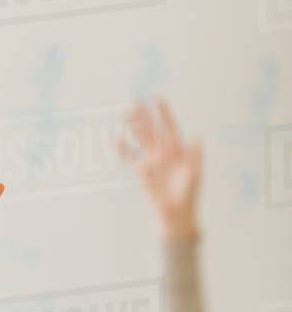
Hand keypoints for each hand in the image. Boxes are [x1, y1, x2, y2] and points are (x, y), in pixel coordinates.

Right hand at [117, 99, 199, 241]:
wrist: (177, 212)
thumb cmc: (189, 193)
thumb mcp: (194, 175)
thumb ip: (195, 157)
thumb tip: (195, 138)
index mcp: (177, 149)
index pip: (169, 126)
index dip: (164, 113)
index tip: (157, 99)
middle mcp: (163, 151)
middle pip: (151, 129)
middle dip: (143, 115)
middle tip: (133, 101)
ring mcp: (151, 160)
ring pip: (140, 139)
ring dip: (132, 127)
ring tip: (124, 112)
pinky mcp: (142, 172)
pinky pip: (130, 158)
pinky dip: (122, 150)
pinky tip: (116, 139)